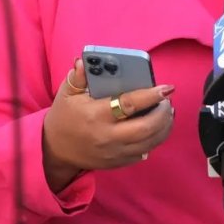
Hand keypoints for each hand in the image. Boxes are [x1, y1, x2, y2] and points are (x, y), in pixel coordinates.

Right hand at [42, 59, 175, 192]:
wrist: (55, 149)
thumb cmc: (65, 116)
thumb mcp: (67, 93)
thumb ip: (78, 76)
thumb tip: (83, 61)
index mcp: (96, 115)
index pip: (129, 104)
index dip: (151, 96)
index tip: (167, 88)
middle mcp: (107, 136)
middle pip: (145, 128)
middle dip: (163, 114)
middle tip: (167, 100)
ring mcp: (113, 152)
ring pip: (149, 142)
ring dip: (164, 127)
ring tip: (167, 112)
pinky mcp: (117, 162)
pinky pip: (143, 153)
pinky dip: (155, 140)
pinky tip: (158, 127)